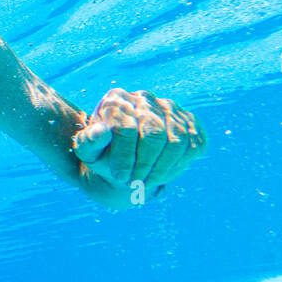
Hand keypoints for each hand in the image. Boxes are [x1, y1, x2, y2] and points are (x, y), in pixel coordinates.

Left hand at [72, 88, 205, 199]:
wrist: (123, 158)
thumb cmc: (103, 153)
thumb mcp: (88, 151)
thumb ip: (89, 142)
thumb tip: (101, 132)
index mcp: (116, 100)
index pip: (127, 128)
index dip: (125, 157)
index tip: (121, 177)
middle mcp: (144, 98)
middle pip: (153, 133)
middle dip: (144, 164)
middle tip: (135, 183)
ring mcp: (169, 108)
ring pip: (176, 140)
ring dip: (162, 168)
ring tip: (147, 182)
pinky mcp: (189, 122)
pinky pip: (193, 145)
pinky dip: (179, 165)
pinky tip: (162, 174)